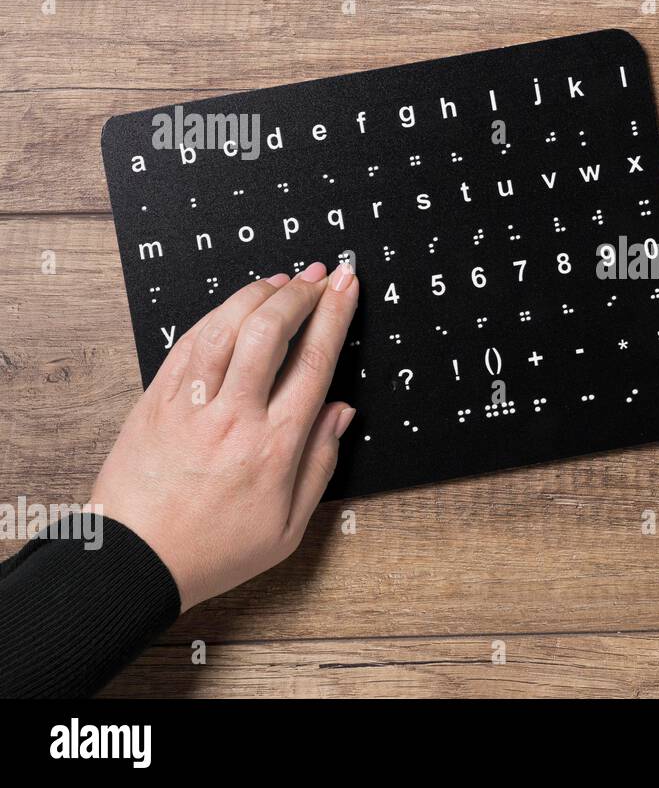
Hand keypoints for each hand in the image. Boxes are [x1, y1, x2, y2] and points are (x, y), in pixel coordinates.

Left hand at [92, 261, 359, 610]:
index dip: (334, 314)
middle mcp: (232, 419)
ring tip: (281, 280)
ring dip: (257, 294)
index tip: (346, 284)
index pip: (313, 362)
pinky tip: (234, 306)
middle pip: (270, 332)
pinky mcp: (154, 402)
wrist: (133, 563)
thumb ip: (320, 463)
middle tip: (318, 275)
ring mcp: (189, 407)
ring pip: (225, 328)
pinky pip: (188, 344)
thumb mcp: (288, 527)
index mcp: (273, 448)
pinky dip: (216, 315)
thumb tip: (341, 412)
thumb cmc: (213, 550)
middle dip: (300, 292)